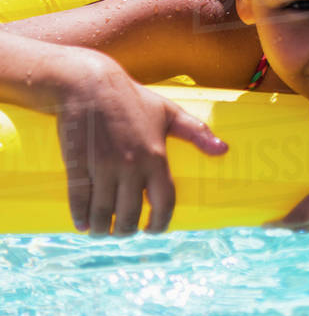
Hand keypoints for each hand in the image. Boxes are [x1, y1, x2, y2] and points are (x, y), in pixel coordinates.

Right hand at [54, 54, 226, 234]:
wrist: (89, 84)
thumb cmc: (132, 98)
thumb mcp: (169, 112)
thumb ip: (197, 133)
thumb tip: (224, 150)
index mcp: (157, 156)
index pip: (164, 202)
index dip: (159, 223)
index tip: (153, 230)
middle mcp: (131, 166)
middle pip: (129, 215)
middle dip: (127, 230)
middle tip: (125, 230)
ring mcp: (103, 167)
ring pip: (103, 213)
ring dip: (103, 229)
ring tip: (104, 230)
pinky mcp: (77, 165)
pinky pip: (79, 202)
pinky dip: (81, 218)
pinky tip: (83, 223)